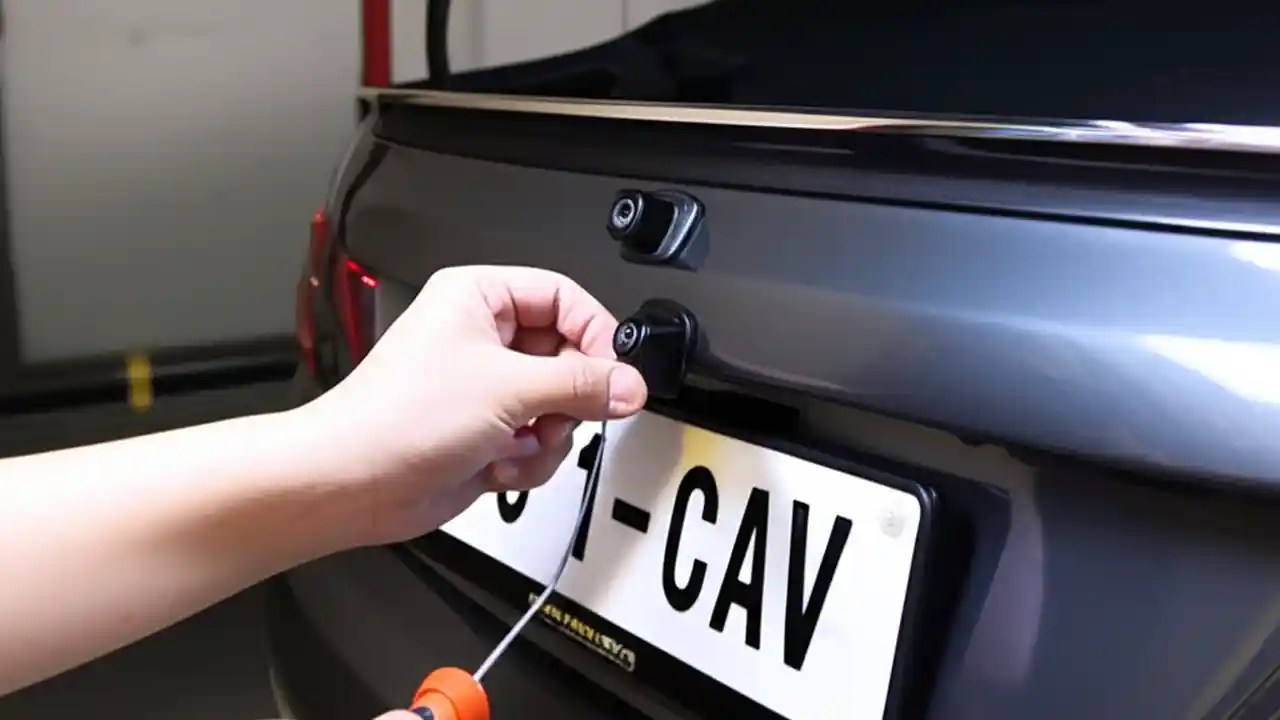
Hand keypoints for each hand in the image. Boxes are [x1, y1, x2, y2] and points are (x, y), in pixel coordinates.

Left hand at [298, 265, 647, 548]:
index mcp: (479, 297)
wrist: (352, 483)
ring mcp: (486, 388)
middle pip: (569, 355)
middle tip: (563, 413)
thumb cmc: (395, 418)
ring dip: (547, 435)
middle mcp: (483, 337)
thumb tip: (630, 384)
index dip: (596, 333)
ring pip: (560, 404)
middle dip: (569, 397)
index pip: (565, 297)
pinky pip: (539, 441)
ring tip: (518, 442)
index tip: (615, 373)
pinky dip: (528, 460)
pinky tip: (497, 465)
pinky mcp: (487, 432)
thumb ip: (581, 384)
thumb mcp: (508, 388)